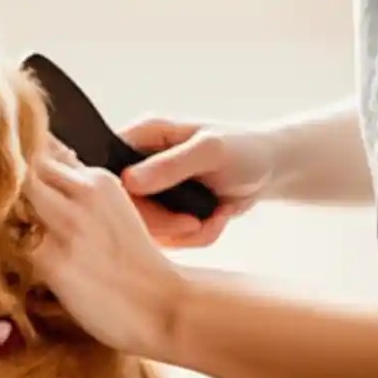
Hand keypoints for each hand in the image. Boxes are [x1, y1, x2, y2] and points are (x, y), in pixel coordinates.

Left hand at [25, 145, 185, 356]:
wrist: (164, 305)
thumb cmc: (137, 266)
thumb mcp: (115, 213)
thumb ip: (82, 193)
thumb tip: (47, 176)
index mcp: (99, 180)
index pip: (45, 151)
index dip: (23, 162)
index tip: (9, 175)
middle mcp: (82, 194)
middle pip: (24, 166)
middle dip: (7, 180)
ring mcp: (66, 224)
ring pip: (14, 196)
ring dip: (3, 209)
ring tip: (6, 228)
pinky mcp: (51, 258)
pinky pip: (12, 240)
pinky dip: (7, 244)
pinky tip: (11, 256)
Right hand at [118, 117, 277, 247]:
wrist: (272, 169)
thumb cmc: (244, 148)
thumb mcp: (210, 151)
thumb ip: (169, 165)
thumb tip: (127, 181)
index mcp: (139, 137)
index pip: (106, 170)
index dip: (122, 197)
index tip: (160, 208)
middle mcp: (137, 165)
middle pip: (122, 209)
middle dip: (164, 223)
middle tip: (196, 220)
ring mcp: (150, 192)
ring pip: (145, 230)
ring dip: (185, 232)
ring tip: (216, 215)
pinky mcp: (164, 215)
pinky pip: (167, 240)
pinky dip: (196, 238)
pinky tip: (217, 219)